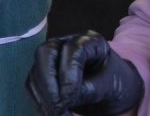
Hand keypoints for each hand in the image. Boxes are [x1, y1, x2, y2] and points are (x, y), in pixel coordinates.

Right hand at [26, 30, 143, 115]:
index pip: (71, 50)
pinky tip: (50, 113)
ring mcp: (51, 56)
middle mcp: (65, 43)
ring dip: (44, 97)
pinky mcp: (43, 70)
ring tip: (57, 115)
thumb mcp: (111, 86)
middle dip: (49, 84)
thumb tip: (65, 99)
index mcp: (89, 41)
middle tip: (58, 108)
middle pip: (45, 54)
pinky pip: (32, 84)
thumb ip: (90, 90)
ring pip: (36, 71)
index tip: (70, 99)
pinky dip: (39, 101)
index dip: (68, 74)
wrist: (115, 88)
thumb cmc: (117, 83)